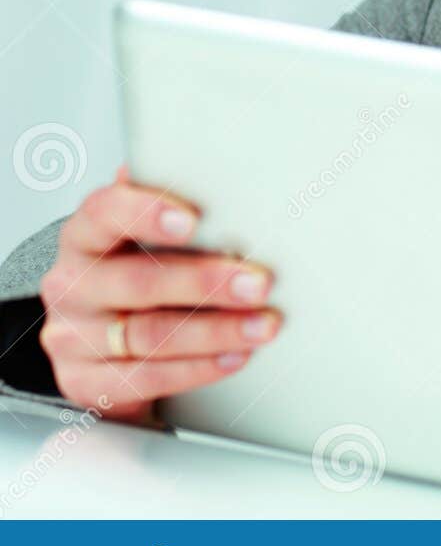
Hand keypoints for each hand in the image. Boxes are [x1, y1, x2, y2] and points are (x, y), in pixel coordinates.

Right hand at [35, 164, 280, 423]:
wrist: (101, 345)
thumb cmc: (139, 274)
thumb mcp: (145, 238)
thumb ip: (170, 205)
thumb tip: (209, 163)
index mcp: (86, 236)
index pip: (105, 213)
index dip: (147, 212)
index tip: (194, 219)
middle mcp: (72, 285)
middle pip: (138, 282)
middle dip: (205, 283)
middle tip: (260, 283)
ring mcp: (73, 337)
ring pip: (148, 335)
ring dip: (216, 331)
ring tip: (264, 325)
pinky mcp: (84, 382)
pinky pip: (145, 379)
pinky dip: (198, 369)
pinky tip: (236, 357)